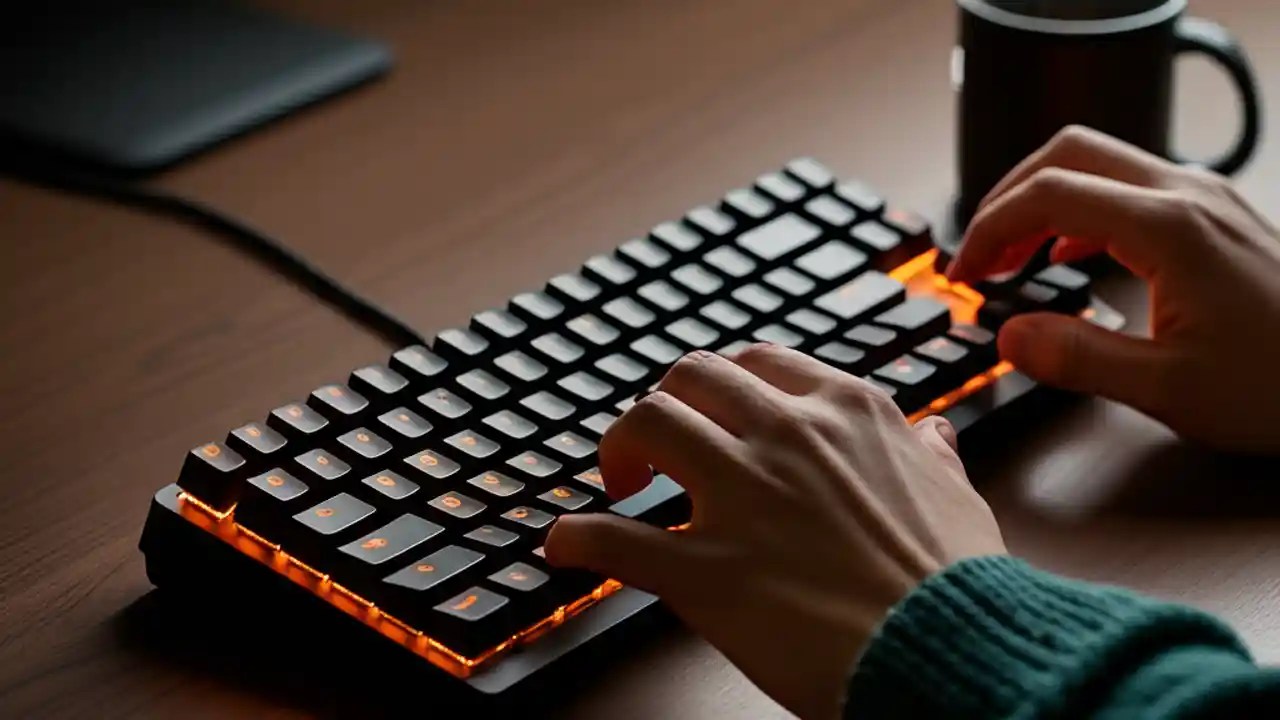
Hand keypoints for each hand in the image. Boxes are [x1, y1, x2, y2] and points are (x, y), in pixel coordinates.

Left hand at [545, 346, 1004, 719]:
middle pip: (690, 377)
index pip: (758, 363)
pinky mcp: (704, 570)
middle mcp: (787, 436)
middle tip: (658, 444)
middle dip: (665, 404)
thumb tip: (933, 436)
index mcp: (846, 412)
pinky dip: (576, 538)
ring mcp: (741, 497)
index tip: (712, 410)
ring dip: (618, 448)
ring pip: (646, 426)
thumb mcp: (957, 498)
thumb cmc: (958, 586)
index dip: (722, 387)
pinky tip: (566, 545)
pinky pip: (611, 538)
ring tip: (619, 482)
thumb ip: (931, 458)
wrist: (954, 654)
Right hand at [948, 125, 1279, 453]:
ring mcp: (1206, 200)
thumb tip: (1010, 336)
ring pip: (1100, 162)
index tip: (966, 273)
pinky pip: (1131, 186)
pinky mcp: (1216, 217)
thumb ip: (1078, 358)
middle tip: (980, 254)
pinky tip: (1071, 257)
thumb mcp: (1168, 389)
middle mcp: (1188, 198)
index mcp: (1168, 230)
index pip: (1048, 195)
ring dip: (1044, 200)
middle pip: (1068, 153)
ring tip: (1013, 256)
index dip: (990, 229)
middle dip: (1008, 196)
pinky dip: (1083, 210)